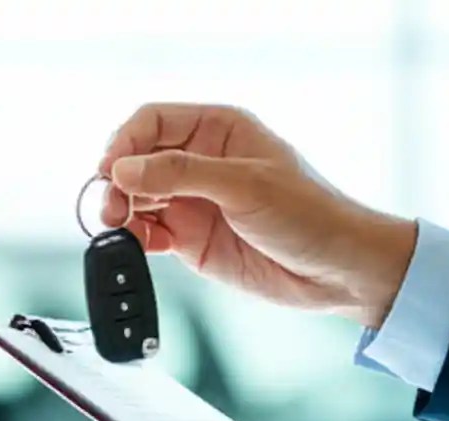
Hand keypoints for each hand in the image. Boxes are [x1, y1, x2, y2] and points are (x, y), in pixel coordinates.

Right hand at [99, 103, 416, 326]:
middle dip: (118, 180)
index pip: (153, 122)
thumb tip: (124, 169)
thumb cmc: (311, 214)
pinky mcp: (192, 240)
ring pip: (137, 198)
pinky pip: (148, 233)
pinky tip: (134, 244)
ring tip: (117, 227)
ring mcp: (194, 202)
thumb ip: (182, 174)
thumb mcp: (245, 185)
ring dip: (120, 210)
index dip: (126, 142)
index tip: (111, 168)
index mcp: (218, 130)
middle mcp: (201, 162)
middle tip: (111, 206)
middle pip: (138, 161)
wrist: (337, 270)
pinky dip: (134, 238)